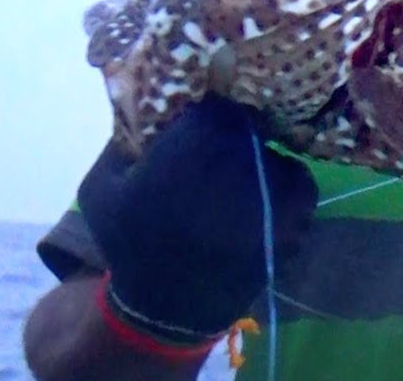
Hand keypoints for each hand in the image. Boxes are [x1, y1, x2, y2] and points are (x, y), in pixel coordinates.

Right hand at [78, 95, 317, 341]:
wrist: (169, 306)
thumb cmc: (133, 242)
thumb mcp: (103, 185)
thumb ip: (123, 135)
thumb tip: (145, 96)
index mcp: (195, 138)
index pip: (219, 96)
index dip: (213, 105)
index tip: (203, 116)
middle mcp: (243, 153)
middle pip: (252, 121)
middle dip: (238, 130)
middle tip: (222, 147)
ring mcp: (276, 184)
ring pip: (276, 149)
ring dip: (260, 157)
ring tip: (238, 178)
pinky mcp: (297, 214)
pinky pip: (299, 180)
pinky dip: (284, 184)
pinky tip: (259, 198)